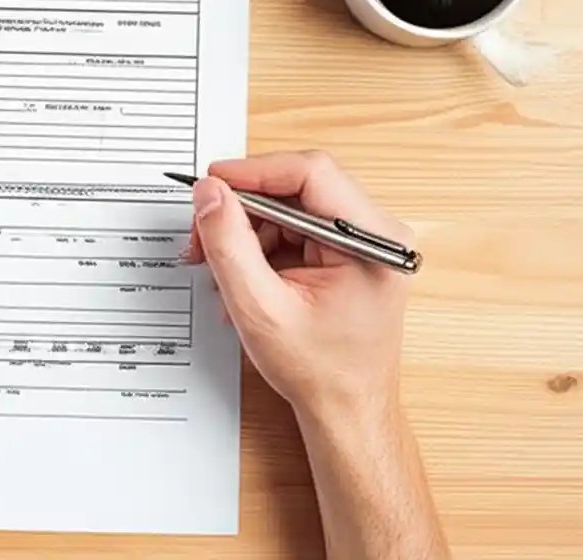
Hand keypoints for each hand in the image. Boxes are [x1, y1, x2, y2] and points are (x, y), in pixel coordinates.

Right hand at [187, 151, 412, 418]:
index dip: (254, 172)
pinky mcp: (346, 254)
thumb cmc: (322, 372)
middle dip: (243, 209)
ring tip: (219, 268)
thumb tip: (210, 194)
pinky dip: (261, 249)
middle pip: (298, 189)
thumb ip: (229, 244)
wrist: (345, 410)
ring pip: (291, 209)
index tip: (213, 183)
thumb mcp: (261, 308)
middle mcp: (377, 234)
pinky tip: (243, 278)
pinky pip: (295, 230)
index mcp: (373, 241)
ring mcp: (362, 243)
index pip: (311, 173)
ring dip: (247, 233)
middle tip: (204, 232)